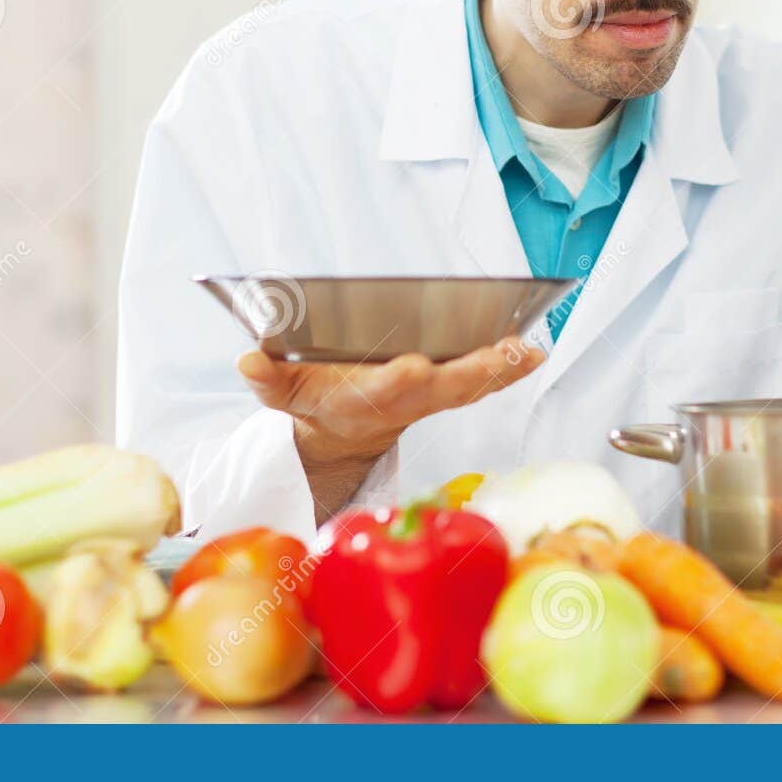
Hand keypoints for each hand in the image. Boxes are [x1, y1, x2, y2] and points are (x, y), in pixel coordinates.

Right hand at [237, 339, 545, 467]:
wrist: (342, 430)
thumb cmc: (316, 401)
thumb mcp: (283, 391)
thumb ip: (268, 377)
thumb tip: (246, 361)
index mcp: (365, 399)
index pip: (383, 390)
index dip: (398, 380)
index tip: (413, 367)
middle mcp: (404, 401)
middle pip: (442, 389)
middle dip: (472, 373)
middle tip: (501, 354)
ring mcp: (432, 397)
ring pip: (472, 386)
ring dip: (501, 370)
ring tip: (528, 350)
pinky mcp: (449, 389)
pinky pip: (485, 380)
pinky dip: (510, 368)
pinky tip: (535, 351)